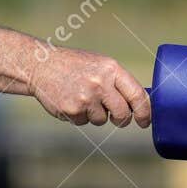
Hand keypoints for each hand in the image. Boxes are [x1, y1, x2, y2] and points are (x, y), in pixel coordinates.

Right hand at [27, 44, 152, 127]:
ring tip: (83, 97)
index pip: (137, 95)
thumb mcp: (101, 65)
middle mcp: (100, 83)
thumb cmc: (76, 66)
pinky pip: (84, 122)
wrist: (42, 65)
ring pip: (102, 120)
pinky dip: (79, 116)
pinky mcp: (72, 110)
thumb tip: (141, 103)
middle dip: (122, 120)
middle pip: (122, 114)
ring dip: (95, 115)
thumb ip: (119, 82)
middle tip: (116, 117)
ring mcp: (85, 98)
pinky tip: (71, 100)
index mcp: (111, 69)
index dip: (145, 112)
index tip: (145, 121)